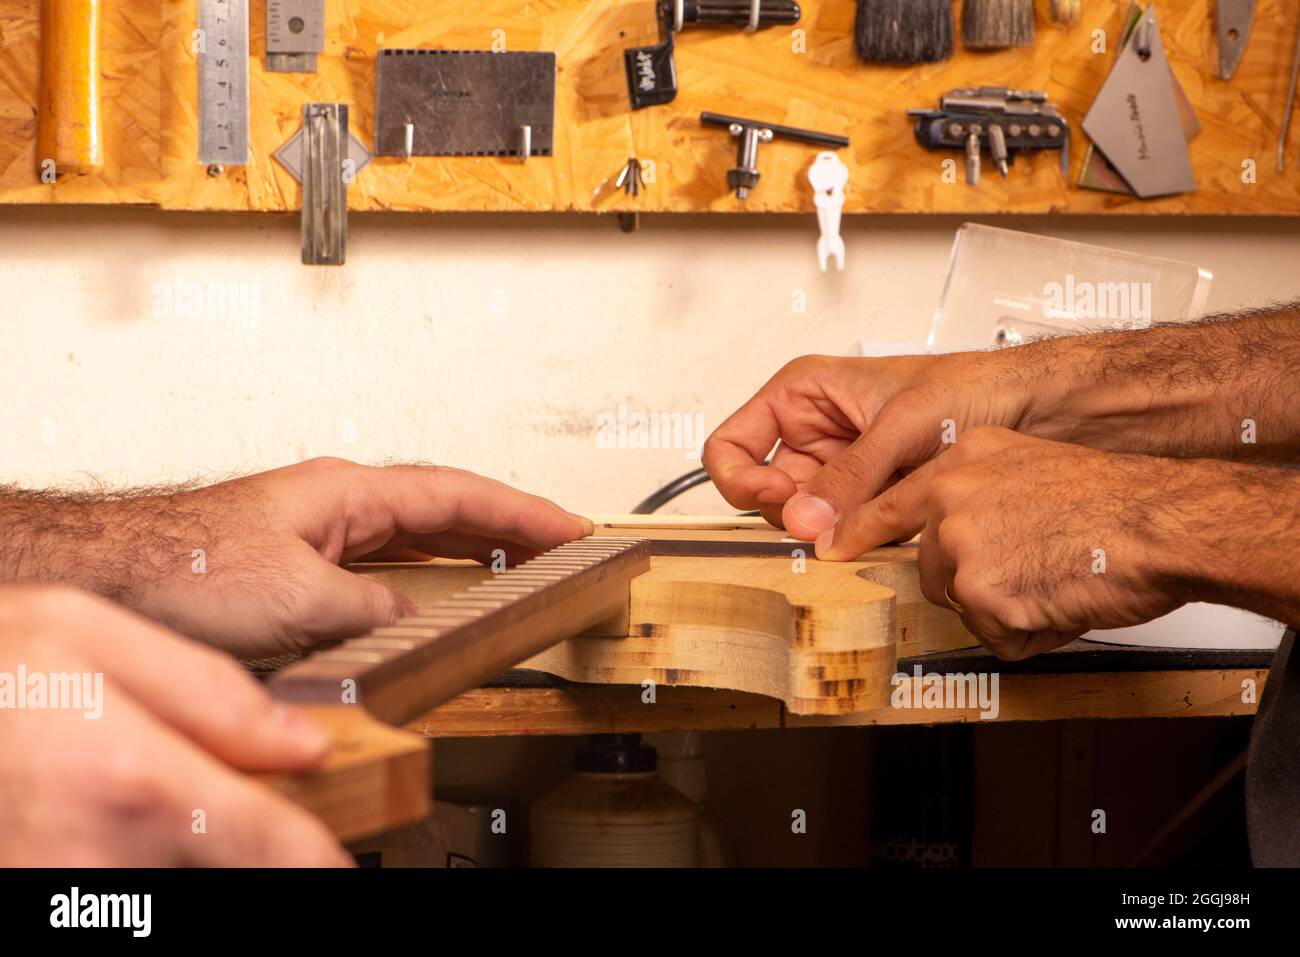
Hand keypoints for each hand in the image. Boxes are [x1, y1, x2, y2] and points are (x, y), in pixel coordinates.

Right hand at [0, 585, 350, 865]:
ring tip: (141, 805)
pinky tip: (114, 827)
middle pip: (229, 879)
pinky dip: (132, 867)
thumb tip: (299, 745)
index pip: (274, 847)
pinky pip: (113, 893)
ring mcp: (56, 895)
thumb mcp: (84, 634)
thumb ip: (208, 691)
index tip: (341, 864)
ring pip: (170, 888)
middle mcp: (98, 857)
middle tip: (227, 808)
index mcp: (131, 778)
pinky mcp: (29, 901)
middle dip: (247, 852)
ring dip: (183, 858)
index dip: (322, 862)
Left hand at [3, 459, 592, 657]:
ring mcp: (323, 532)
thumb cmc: (183, 565)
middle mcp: (339, 503)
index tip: (570, 526)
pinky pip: (388, 567)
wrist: (115, 572)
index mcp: (348, 490)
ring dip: (474, 548)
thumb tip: (417, 622)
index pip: (458, 494)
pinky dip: (430, 577)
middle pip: (447, 508)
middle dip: (509, 525)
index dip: (522, 512)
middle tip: (563, 542)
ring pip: (419, 536)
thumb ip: (373, 609)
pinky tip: (443, 594)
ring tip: (523, 563)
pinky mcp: (304, 565)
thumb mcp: (299, 597)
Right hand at [702, 352, 1069, 540]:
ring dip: (828, 531)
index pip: (732, 444)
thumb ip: (852, 475)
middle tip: (823, 523)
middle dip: (790, 512)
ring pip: (806, 519)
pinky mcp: (874, 502)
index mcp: (804, 394)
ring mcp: (845, 472)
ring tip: (868, 523)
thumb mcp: (904, 423)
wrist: (1039, 407)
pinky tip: (886, 534)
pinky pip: (845, 533)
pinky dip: (858, 542)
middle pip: (766, 491)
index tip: (773, 498)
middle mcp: (817, 434)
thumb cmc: (976, 382)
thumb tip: (806, 521)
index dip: (741, 478)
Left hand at [818, 427, 1184, 658]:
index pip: (887, 502)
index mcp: (962, 459)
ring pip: (963, 603)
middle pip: (931, 567)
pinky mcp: (982, 591)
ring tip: (1052, 578)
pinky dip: (1028, 632)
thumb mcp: (1030, 465)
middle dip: (976, 582)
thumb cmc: (1113, 499)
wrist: (1160, 523)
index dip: (857, 532)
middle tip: (1031, 567)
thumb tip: (952, 532)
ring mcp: (963, 544)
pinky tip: (1061, 598)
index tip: (828, 547)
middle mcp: (953, 496)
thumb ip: (980, 490)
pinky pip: (995, 635)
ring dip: (1004, 607)